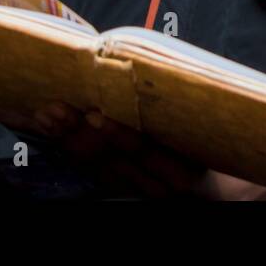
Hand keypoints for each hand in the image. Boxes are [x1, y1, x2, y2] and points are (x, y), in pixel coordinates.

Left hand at [34, 102, 208, 197]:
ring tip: (47, 117)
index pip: (145, 150)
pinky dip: (73, 154)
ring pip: (98, 168)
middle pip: (113, 159)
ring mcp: (141, 192)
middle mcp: (161, 186)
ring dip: (69, 142)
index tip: (94, 113)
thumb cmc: (211, 148)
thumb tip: (152, 72)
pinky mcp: (126, 191)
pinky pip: (95, 174)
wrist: (218, 193)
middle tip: (55, 108)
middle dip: (80, 133)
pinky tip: (57, 136)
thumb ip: (179, 116)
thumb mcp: (203, 135)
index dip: (117, 132)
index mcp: (184, 169)